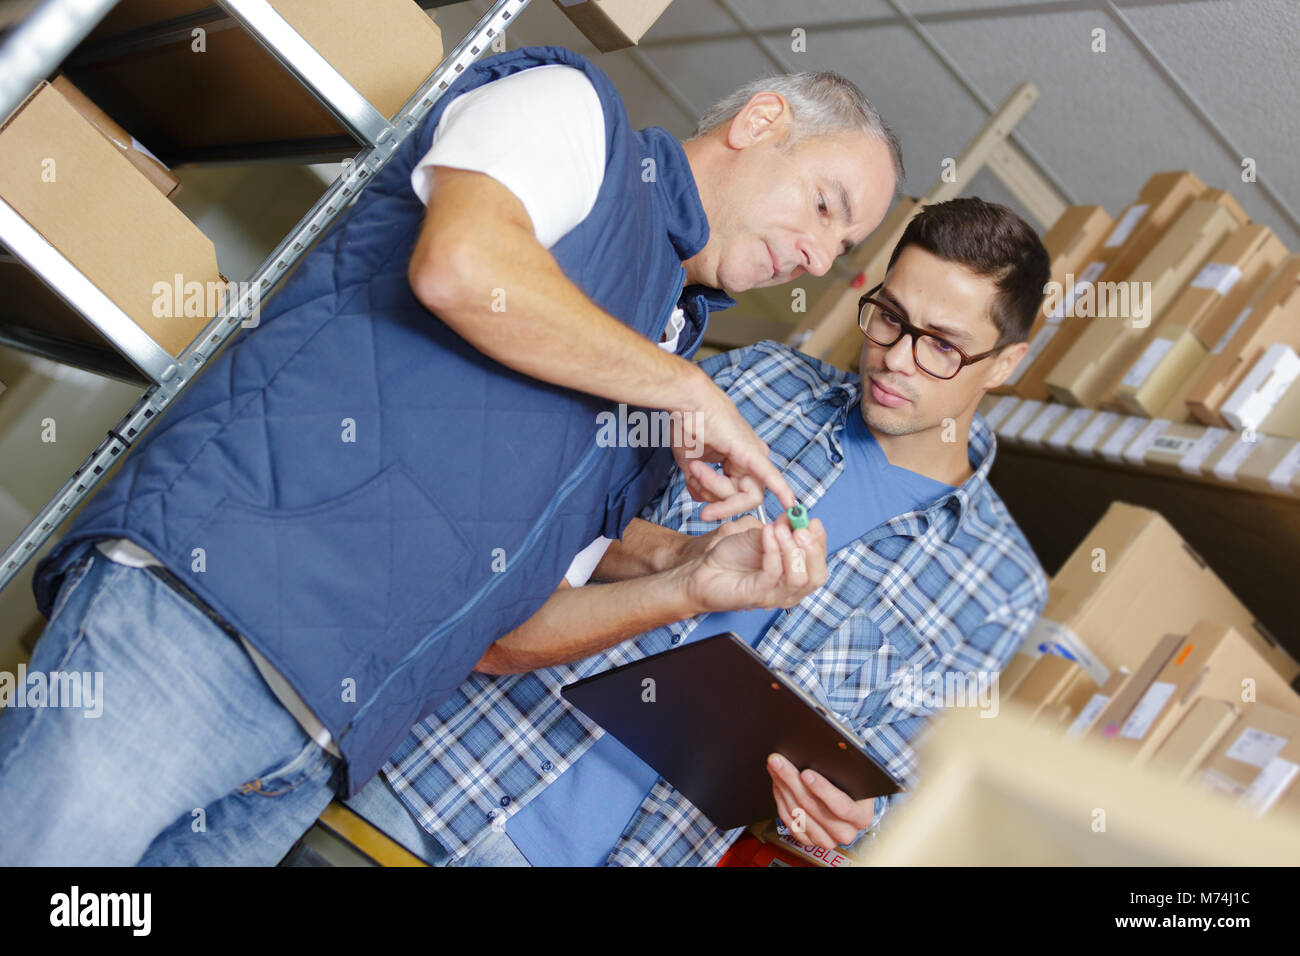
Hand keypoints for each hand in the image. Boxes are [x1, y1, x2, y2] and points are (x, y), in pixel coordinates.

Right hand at [673, 375, 795, 520]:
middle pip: (744, 500)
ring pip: (745, 495)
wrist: (686, 403)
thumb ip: (702, 487)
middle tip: (697, 486)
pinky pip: (769, 476)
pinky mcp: (752, 451)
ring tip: (695, 466)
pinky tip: (791, 504)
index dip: (722, 509)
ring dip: (714, 487)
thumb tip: (706, 503)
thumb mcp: (692, 465)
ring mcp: (755, 455)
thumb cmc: (688, 425)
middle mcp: (752, 459)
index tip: (703, 514)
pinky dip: (780, 490)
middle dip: (720, 503)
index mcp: (740, 462)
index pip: (738, 498)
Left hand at [679, 515, 826, 613]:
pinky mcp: (757, 596)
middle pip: (817, 576)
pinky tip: (765, 534)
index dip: (819, 541)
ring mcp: (774, 595)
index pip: (818, 562)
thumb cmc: (731, 555)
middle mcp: (789, 589)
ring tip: (778, 529)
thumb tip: (793, 517)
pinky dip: (772, 552)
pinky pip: (773, 575)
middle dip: (812, 550)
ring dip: (791, 550)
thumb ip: (778, 529)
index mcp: (794, 573)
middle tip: (800, 529)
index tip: (813, 521)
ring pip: (798, 579)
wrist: (703, 569)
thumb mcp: (759, 535)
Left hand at [767, 753, 873, 850]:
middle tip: (778, 762)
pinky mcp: (810, 840)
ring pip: (797, 813)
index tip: (806, 773)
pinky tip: (778, 784)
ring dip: (782, 787)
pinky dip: (780, 800)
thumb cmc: (851, 785)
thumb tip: (815, 754)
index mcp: (861, 817)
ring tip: (775, 768)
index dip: (822, 789)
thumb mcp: (854, 775)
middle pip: (812, 807)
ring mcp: (827, 839)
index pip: (841, 806)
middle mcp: (846, 833)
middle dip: (792, 780)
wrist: (849, 803)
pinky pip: (790, 821)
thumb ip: (840, 768)